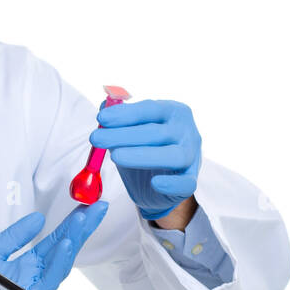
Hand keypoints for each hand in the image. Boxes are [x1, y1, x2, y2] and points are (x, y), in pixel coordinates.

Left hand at [89, 99, 200, 220]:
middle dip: (124, 135)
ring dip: (143, 155)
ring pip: (173, 155)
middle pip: (157, 132)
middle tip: (96, 138)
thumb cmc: (145, 150)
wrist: (159, 184)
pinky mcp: (190, 181)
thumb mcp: (130, 133)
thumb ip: (119, 120)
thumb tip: (104, 106)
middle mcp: (186, 131)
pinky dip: (172, 184)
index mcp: (172, 112)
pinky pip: (186, 183)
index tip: (100, 119)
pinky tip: (155, 183)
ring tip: (116, 157)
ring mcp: (192, 156)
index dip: (125, 114)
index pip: (149, 109)